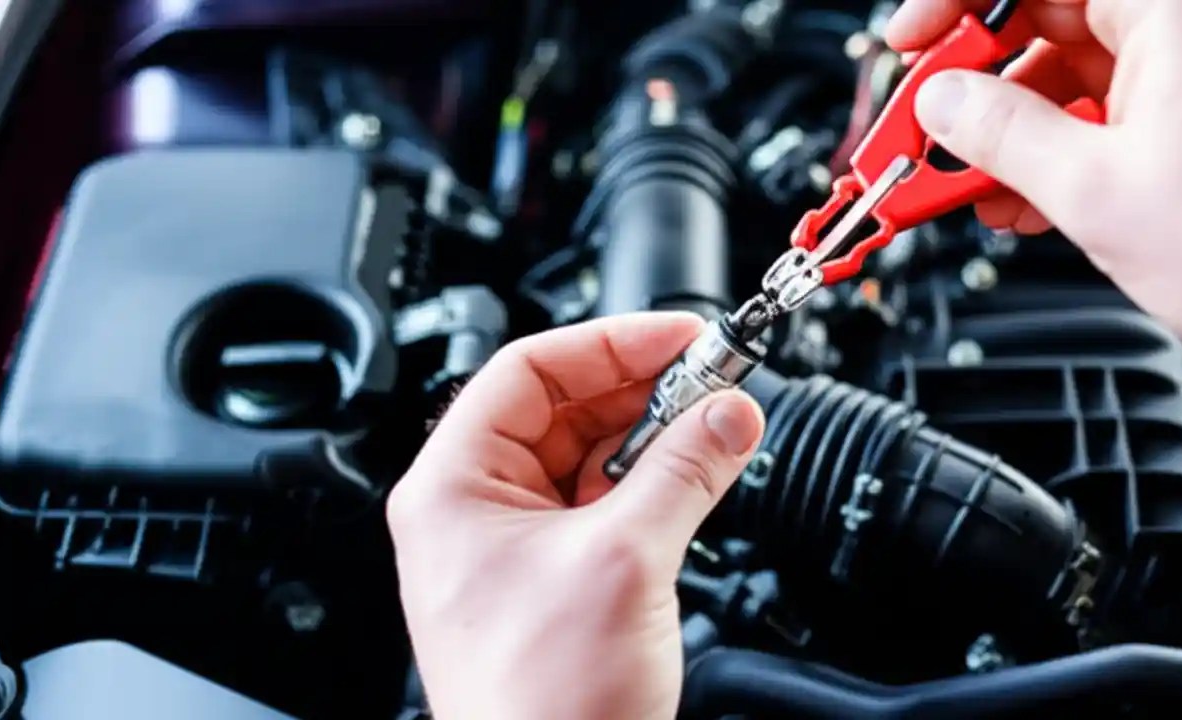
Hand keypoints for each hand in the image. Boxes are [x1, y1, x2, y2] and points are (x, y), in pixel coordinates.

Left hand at [386, 313, 764, 719]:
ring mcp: (517, 548)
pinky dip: (655, 484)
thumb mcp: (624, 562)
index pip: (526, 371)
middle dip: (644, 390)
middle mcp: (476, 511)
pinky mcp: (558, 581)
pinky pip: (606, 506)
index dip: (609, 343)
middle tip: (715, 380)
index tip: (680, 338)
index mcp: (453, 488)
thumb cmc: (540, 707)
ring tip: (717, 423)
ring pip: (591, 457)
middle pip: (564, 410)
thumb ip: (684, 472)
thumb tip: (728, 411)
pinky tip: (698, 473)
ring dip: (657, 437)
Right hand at [888, 0, 1181, 370]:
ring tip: (968, 182)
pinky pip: (1101, 103)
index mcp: (1179, 10)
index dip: (957, 1)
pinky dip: (1052, 144)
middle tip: (926, 123)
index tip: (911, 41)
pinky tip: (1019, 193)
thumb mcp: (1093, 193)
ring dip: (1008, 125)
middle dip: (975, 78)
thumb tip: (940, 102)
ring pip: (1067, 65)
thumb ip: (999, 133)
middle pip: (1048, 15)